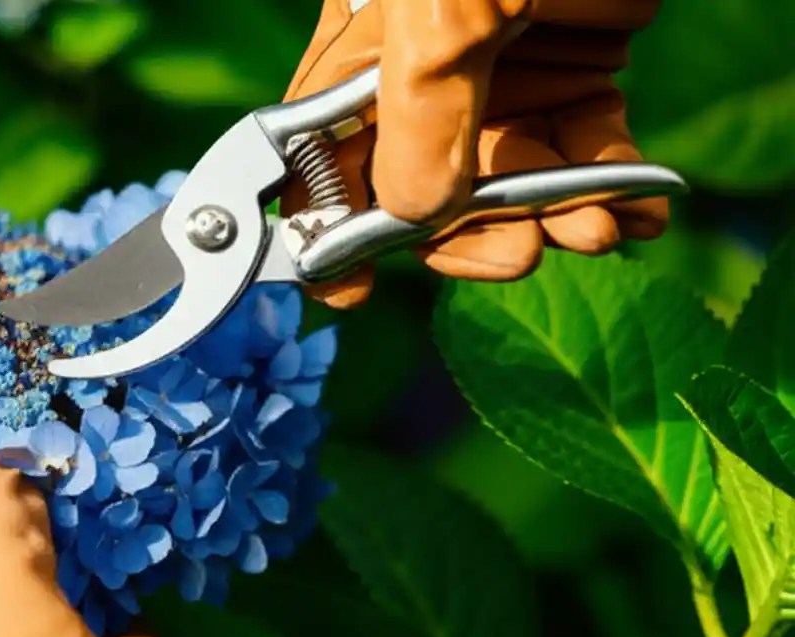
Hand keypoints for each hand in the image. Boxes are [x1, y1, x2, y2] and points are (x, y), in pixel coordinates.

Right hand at [281, 0, 667, 308]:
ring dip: (553, 220)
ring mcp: (497, 79)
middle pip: (419, 192)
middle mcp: (421, 77)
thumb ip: (419, 113)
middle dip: (468, 236)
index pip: (323, 157)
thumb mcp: (445, 10)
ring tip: (598, 225)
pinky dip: (608, 190)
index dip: (327, 225)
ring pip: (505, 186)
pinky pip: (582, 155)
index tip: (349, 287)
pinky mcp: (575, 72)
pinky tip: (635, 209)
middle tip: (522, 251)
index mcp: (363, 54)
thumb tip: (411, 213)